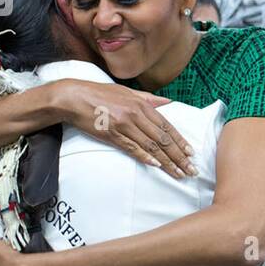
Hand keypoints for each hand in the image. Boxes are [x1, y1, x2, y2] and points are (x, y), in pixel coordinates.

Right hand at [51, 79, 193, 178]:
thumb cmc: (99, 93)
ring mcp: (124, 126)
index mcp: (142, 105)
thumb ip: (148, 99)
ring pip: (151, 146)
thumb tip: (168, 102)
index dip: (181, 141)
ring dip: (167, 162)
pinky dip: (145, 157)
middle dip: (179, 156)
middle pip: (162, 139)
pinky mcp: (111, 135)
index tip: (191, 153)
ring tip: (179, 173)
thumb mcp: (126, 92)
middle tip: (191, 170)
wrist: (73, 97)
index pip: (167, 126)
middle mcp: (136, 115)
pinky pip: (132, 148)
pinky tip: (157, 166)